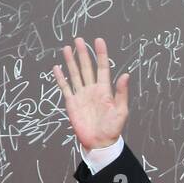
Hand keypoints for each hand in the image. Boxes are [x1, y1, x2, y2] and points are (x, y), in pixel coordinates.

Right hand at [53, 36, 128, 150]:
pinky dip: (60, 78)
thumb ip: (121, 92)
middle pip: (87, 68)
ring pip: (75, 74)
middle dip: (83, 53)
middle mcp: (92, 90)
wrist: (99, 143)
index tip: (99, 41)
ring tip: (67, 48)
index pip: (102, 68)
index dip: (101, 54)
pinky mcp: (72, 103)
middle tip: (79, 39)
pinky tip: (57, 68)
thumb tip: (126, 75)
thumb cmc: (112, 129)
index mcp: (104, 90)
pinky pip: (65, 87)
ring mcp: (81, 95)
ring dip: (71, 62)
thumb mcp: (121, 111)